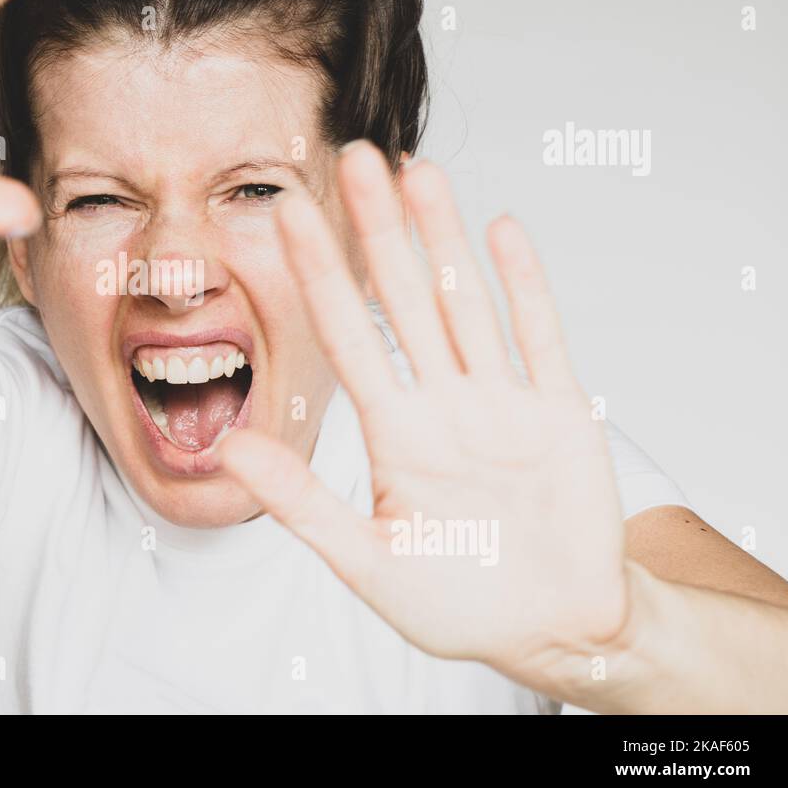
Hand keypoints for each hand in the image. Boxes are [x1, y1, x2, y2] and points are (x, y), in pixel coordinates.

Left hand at [217, 141, 628, 676]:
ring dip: (442, 238)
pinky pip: (539, 339)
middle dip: (377, 229)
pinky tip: (500, 230)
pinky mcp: (559, 414)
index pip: (345, 335)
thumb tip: (227, 447)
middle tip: (351, 155)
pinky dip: (524, 286)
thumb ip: (300, 502)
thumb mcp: (366, 560)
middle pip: (404, 299)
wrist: (554, 632)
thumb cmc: (460, 603)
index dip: (316, 273)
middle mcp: (443, 404)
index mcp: (394, 435)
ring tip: (416, 170)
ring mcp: (501, 403)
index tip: (282, 212)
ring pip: (466, 303)